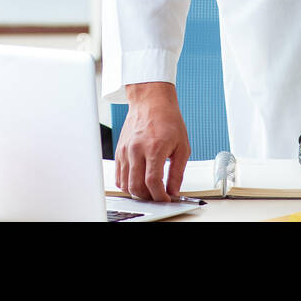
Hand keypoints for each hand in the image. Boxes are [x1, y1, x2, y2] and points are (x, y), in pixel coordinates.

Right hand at [114, 83, 189, 201]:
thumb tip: (173, 190)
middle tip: (158, 196)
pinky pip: (118, 175)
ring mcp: (125, 150)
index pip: (153, 182)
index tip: (166, 199)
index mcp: (154, 148)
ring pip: (125, 184)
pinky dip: (127, 183)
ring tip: (148, 189)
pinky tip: (137, 181)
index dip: (160, 196)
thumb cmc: (167, 119)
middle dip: (149, 197)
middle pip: (137, 186)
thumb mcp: (182, 146)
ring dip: (137, 192)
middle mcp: (136, 149)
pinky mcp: (119, 150)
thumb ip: (177, 172)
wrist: (151, 101)